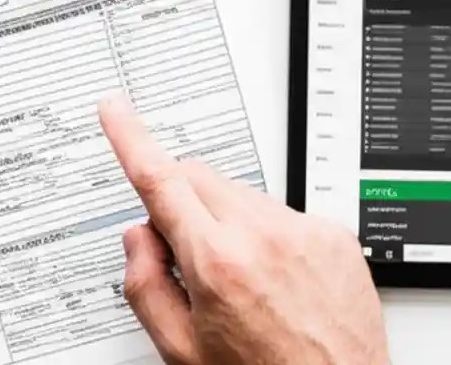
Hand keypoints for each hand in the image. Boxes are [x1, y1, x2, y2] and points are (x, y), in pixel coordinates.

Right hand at [99, 98, 388, 364]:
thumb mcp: (182, 349)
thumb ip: (145, 286)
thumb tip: (139, 237)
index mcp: (218, 262)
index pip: (160, 181)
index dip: (130, 138)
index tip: (116, 110)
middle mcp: (263, 236)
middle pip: (199, 177)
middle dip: (179, 199)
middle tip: (184, 254)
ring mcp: (304, 231)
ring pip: (241, 194)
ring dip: (226, 220)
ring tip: (242, 281)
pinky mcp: (334, 234)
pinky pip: (284, 213)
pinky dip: (269, 235)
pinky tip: (276, 281)